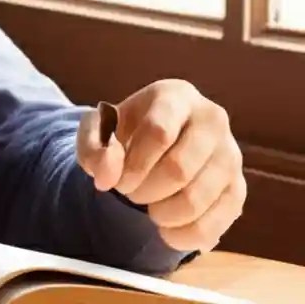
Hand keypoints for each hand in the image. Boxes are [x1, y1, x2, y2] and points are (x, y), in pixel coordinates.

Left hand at [76, 80, 245, 252]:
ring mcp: (231, 154)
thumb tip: (108, 174)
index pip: (159, 133)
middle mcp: (212, 120)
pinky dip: (186, 235)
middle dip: (144, 191)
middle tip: (130, 193)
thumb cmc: (124, 133)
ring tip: (149, 208)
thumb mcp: (96, 132)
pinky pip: (218, 221)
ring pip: (198, 198)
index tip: (115, 182)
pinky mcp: (238, 187)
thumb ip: (94, 149)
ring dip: (163, 214)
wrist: (152, 145)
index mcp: (176, 96)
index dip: (134, 165)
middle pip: (179, 169)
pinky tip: (167, 232)